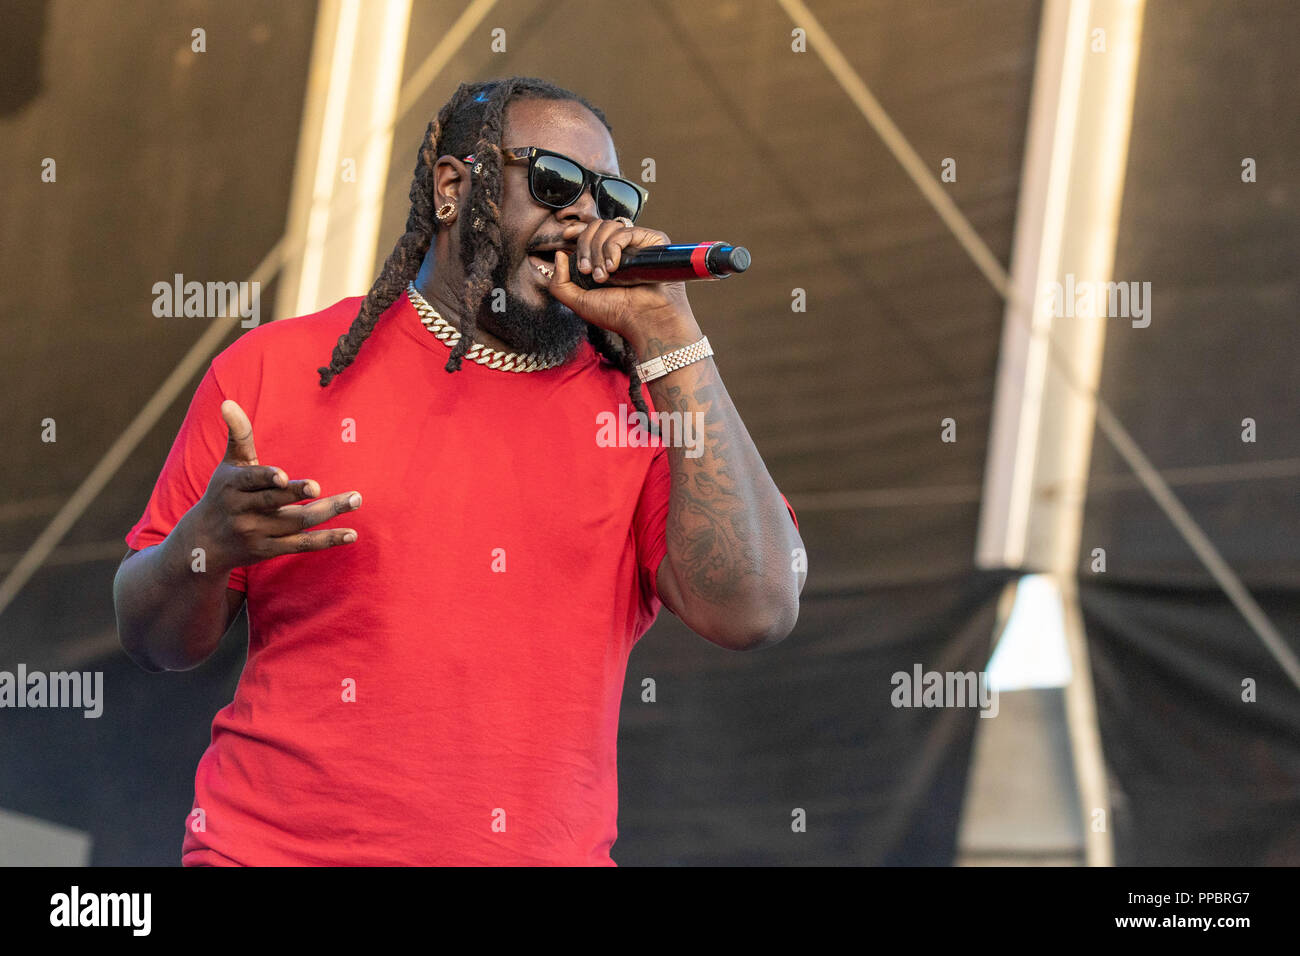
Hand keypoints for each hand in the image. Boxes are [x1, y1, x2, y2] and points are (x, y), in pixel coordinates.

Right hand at [195, 399, 361, 570]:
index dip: (266, 478)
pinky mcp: (269, 551)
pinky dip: (326, 540)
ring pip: (295, 523)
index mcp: (232, 486)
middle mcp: (242, 511)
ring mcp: (256, 533)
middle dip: (296, 493)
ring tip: (356, 499)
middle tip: (319, 486)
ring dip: (327, 512)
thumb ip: (239, 435)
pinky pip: (301, 545)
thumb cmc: (223, 493)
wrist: (204, 542)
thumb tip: (228, 402)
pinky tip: (351, 534)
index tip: (282, 476)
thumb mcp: (228, 464)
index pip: (251, 481)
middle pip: (275, 502)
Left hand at [547, 219, 694, 340]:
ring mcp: (637, 243)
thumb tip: (559, 254)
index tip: (566, 236)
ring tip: (604, 275)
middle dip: (585, 248)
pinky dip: (613, 247)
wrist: (644, 320)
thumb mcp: (578, 302)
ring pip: (608, 227)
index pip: (591, 232)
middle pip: (595, 227)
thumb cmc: (616, 314)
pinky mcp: (651, 240)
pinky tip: (614, 267)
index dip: (577, 230)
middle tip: (588, 271)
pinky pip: (624, 232)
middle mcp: (622, 248)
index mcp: (605, 258)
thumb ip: (559, 283)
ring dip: (598, 251)